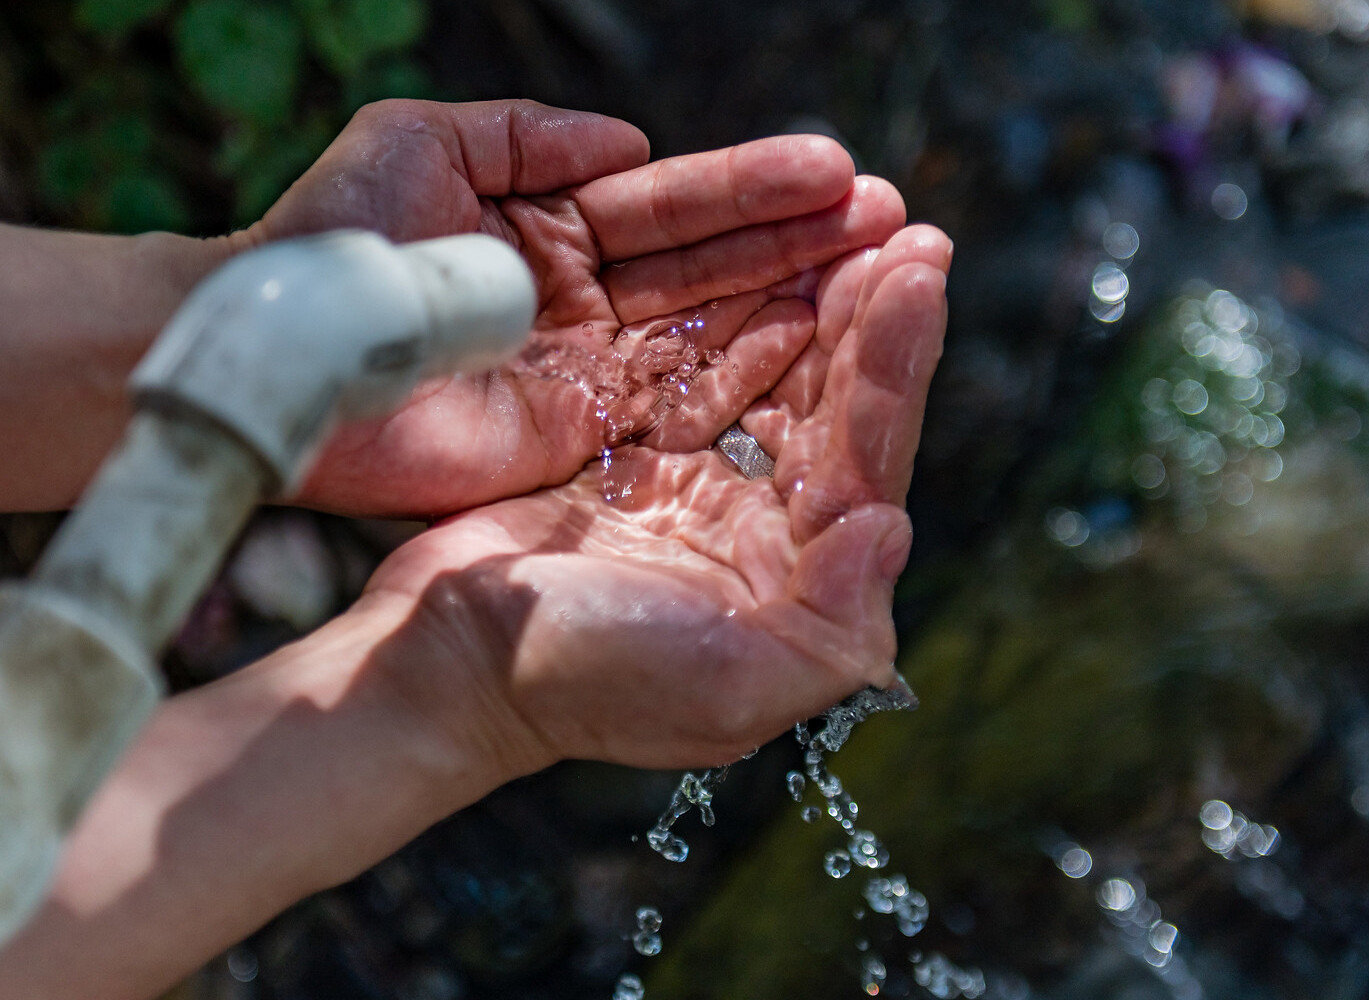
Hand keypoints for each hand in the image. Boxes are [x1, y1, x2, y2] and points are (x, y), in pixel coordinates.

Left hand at [254, 99, 905, 518]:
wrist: (280, 351)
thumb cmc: (332, 237)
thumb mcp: (424, 145)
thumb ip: (524, 136)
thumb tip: (626, 142)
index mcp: (549, 227)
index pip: (671, 205)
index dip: (753, 188)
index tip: (839, 172)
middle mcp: (581, 301)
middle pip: (712, 266)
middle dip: (802, 241)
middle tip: (896, 219)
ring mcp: (585, 372)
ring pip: (711, 329)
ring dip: (798, 300)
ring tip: (885, 268)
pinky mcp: (576, 437)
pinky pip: (677, 398)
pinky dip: (748, 371)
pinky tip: (821, 341)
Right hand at [353, 225, 950, 770]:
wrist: (450, 656)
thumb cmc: (582, 681)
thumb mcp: (729, 689)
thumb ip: (832, 628)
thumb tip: (890, 528)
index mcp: (799, 583)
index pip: (867, 462)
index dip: (895, 369)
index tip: (918, 279)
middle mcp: (762, 531)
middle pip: (835, 410)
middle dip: (873, 320)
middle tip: (909, 231)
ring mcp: (698, 487)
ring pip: (777, 379)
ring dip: (816, 306)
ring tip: (851, 228)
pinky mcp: (634, 453)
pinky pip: (699, 370)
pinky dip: (733, 317)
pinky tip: (762, 265)